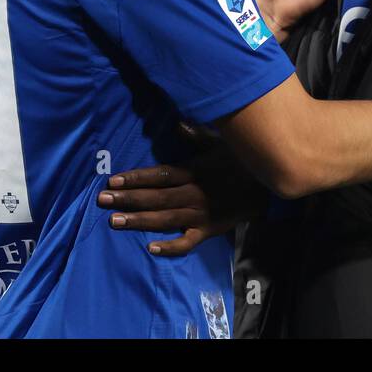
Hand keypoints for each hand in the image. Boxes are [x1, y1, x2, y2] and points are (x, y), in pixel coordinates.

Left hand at [98, 150, 269, 257]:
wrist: (269, 185)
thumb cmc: (241, 161)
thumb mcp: (220, 142)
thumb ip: (196, 135)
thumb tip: (177, 123)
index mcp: (194, 171)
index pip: (160, 174)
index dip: (136, 177)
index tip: (113, 179)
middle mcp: (194, 192)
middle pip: (156, 197)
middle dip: (128, 198)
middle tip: (103, 200)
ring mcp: (201, 213)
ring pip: (165, 218)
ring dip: (139, 220)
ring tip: (115, 221)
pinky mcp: (210, 230)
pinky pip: (189, 241)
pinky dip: (172, 247)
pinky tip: (152, 249)